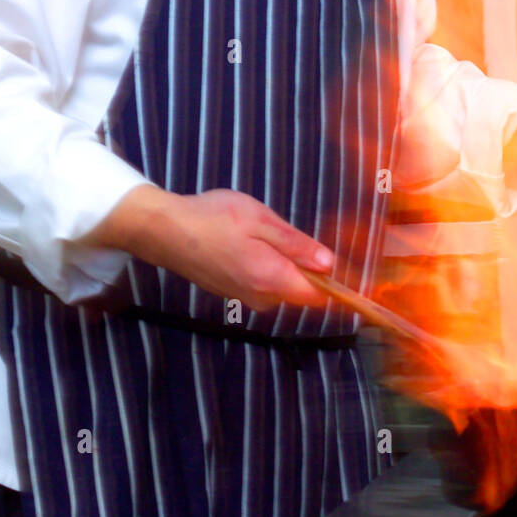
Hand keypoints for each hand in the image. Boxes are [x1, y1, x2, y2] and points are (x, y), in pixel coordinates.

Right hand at [85, 183, 334, 311]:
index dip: (339, 286)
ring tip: (261, 231)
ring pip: (282, 286)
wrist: (164, 231)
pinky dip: (266, 265)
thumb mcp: (261, 221)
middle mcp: (261, 297)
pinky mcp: (231, 291)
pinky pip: (262, 283)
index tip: (351, 270)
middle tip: (289, 231)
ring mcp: (244, 297)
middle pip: (302, 291)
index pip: (320, 297)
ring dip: (284, 263)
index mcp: (273, 279)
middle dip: (308, 266)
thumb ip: (297, 246)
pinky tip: (248, 240)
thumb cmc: (214, 218)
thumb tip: (330, 266)